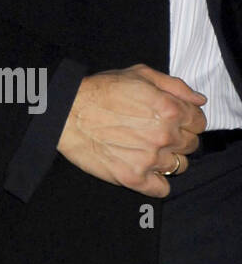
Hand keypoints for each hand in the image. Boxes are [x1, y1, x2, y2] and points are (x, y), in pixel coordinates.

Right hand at [57, 64, 207, 196]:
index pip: (199, 122)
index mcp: (169, 108)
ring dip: (167, 159)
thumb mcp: (138, 74)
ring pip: (179, 167)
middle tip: (155, 132)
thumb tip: (199, 100)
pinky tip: (143, 166)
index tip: (174, 121)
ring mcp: (150, 158)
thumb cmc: (98, 92)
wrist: (65, 113)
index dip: (188, 120)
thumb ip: (174, 85)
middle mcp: (163, 135)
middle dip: (178, 138)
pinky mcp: (134, 178)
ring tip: (146, 149)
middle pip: (191, 145)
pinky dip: (156, 181)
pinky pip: (162, 188)